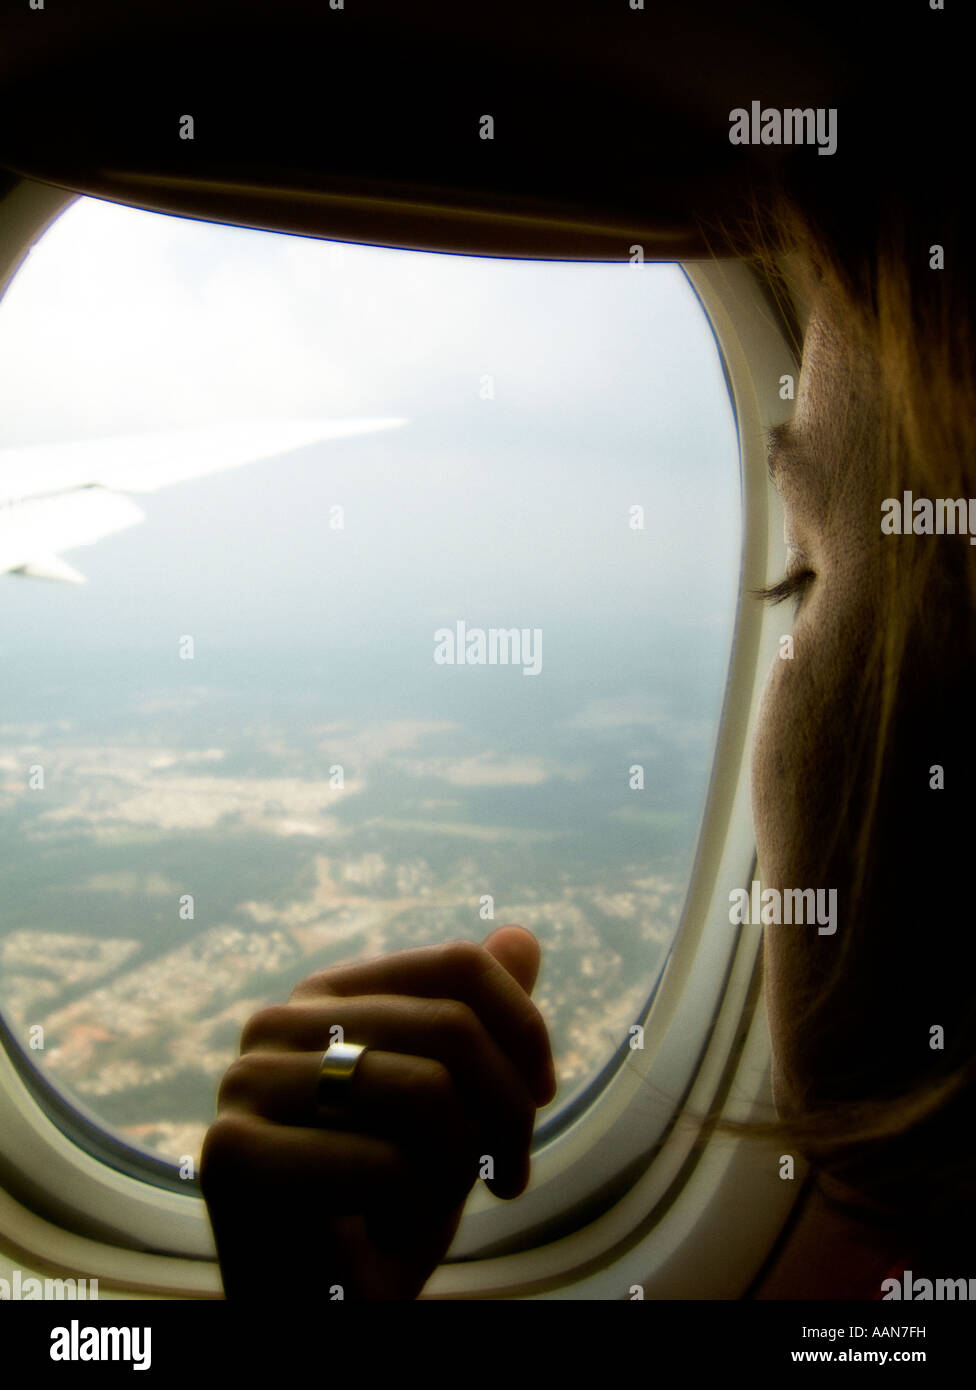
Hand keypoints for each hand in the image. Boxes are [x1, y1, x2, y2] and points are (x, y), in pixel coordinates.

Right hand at [199, 925, 555, 1299]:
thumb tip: (521, 935)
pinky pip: (383, 1164)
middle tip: (507, 1177)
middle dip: (507, 1115)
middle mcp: (280, 1021)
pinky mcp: (234, 1155)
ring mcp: (248, 1083)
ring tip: (431, 1209)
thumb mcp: (455, 1112)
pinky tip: (384, 1241)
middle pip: (453, 1026)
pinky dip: (414, 1217)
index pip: (459, 964)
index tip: (537, 1099)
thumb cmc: (386, 1207)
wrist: (318, 1311)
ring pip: (427, 1091)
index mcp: (329, 996)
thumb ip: (479, 1024)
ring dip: (458, 1171)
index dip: (523, 1030)